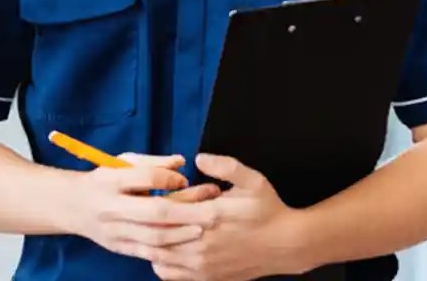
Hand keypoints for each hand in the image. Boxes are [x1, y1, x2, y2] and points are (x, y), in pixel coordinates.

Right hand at [63, 153, 223, 263]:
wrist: (72, 206)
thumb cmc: (102, 180)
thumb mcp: (120, 162)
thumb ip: (151, 162)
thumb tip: (181, 162)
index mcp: (111, 180)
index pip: (147, 178)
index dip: (170, 178)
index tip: (184, 179)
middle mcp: (112, 207)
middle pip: (156, 211)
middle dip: (188, 211)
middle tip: (212, 210)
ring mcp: (115, 231)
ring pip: (155, 236)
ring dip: (184, 233)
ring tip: (204, 228)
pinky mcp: (119, 247)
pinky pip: (149, 253)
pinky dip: (170, 250)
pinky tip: (186, 245)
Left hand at [149, 154, 308, 280]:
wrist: (287, 245)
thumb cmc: (267, 210)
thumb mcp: (252, 180)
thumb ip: (225, 166)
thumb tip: (198, 158)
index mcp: (210, 216)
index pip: (165, 210)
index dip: (150, 202)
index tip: (146, 194)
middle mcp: (202, 243)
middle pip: (156, 235)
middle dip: (144, 223)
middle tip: (139, 211)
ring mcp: (202, 264)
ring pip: (158, 256)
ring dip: (148, 242)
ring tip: (147, 229)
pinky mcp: (206, 278)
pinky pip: (168, 274)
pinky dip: (159, 262)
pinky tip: (163, 248)